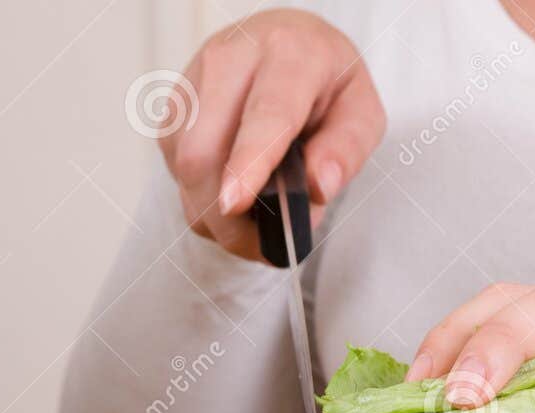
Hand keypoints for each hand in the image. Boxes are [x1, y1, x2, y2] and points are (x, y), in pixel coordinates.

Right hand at [157, 9, 384, 261]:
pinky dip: (205, 201)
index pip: (264, 114)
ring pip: (184, 171)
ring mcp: (193, 83)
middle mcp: (230, 58)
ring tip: (260, 214)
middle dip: (226, 216)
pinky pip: (177, 174)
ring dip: (216, 214)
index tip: (234, 204)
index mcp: (288, 52)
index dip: (246, 163)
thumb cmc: (325, 83)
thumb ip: (347, 149)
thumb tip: (319, 186)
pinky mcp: (173, 111)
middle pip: (203, 152)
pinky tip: (237, 190)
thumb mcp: (361, 110)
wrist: (283, 43)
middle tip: (266, 246)